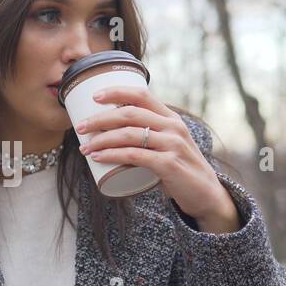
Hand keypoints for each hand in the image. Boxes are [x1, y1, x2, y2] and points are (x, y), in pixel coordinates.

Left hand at [74, 86, 238, 232]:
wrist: (206, 194)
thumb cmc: (180, 168)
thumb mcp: (169, 144)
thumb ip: (150, 134)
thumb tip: (115, 130)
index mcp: (170, 117)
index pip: (142, 94)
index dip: (116, 92)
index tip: (95, 97)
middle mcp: (173, 127)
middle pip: (129, 113)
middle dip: (100, 119)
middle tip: (80, 126)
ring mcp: (172, 144)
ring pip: (129, 134)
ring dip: (101, 139)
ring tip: (84, 147)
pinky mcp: (169, 164)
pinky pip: (134, 156)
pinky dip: (112, 155)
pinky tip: (98, 157)